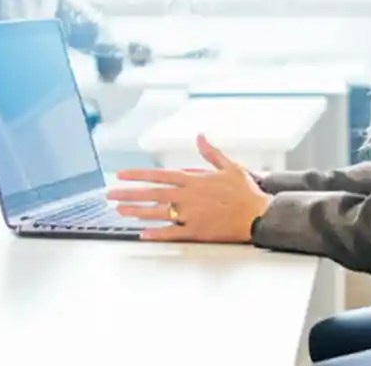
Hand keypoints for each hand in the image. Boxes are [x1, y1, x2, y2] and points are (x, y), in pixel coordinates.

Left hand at [107, 134, 270, 242]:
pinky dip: (156, 233)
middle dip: (128, 193)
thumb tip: (200, 137)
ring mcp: (191, 215)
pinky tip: (142, 234)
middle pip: (152, 194)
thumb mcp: (230, 167)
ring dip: (136, 212)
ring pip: (157, 213)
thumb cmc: (246, 192)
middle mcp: (188, 196)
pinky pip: (172, 233)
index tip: (120, 175)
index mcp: (193, 180)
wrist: (260, 215)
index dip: (137, 175)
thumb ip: (210, 153)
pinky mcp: (197, 231)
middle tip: (109, 195)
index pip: (158, 175)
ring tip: (119, 211)